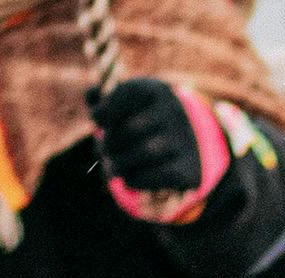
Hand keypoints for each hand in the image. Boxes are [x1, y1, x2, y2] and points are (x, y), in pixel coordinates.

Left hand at [93, 78, 216, 196]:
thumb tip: (91, 96)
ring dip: (119, 165)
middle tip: (104, 152)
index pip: (121, 97)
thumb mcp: (131, 103)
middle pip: (128, 130)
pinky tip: (128, 178)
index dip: (102, 114)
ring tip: (112, 168)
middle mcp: (172, 111)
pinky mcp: (187, 169)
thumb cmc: (148, 120)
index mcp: (154, 90)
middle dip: (109, 145)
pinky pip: (154, 176)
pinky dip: (134, 180)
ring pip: (143, 153)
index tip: (100, 122)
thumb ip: (106, 100)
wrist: (193, 144)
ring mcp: (183, 140)